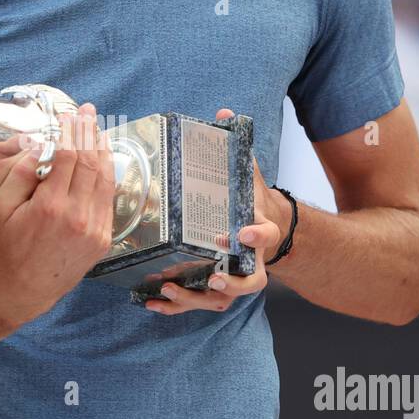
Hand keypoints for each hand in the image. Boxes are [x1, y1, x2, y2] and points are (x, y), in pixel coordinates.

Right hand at [0, 102, 116, 325]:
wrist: (21, 289)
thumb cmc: (6, 247)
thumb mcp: (1, 208)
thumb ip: (22, 174)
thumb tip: (42, 146)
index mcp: (51, 205)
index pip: (68, 155)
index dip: (71, 131)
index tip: (69, 115)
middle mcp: (78, 216)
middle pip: (91, 162)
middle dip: (89, 133)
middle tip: (87, 112)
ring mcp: (94, 229)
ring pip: (105, 179)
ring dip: (103, 151)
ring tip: (98, 131)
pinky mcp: (103, 239)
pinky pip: (108, 199)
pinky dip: (107, 177)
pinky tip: (102, 162)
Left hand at [144, 107, 290, 315]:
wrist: (257, 231)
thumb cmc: (247, 203)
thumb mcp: (245, 174)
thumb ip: (236, 148)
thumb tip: (224, 112)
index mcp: (260, 233)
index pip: (267, 236)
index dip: (258, 237)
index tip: (242, 233)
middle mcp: (249, 262)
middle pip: (250, 282)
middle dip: (232, 282)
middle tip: (213, 275)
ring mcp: (232, 279)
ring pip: (220, 301)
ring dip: (194, 298)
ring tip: (170, 288)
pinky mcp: (211, 290)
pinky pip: (195, 304)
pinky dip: (174, 307)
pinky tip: (151, 301)